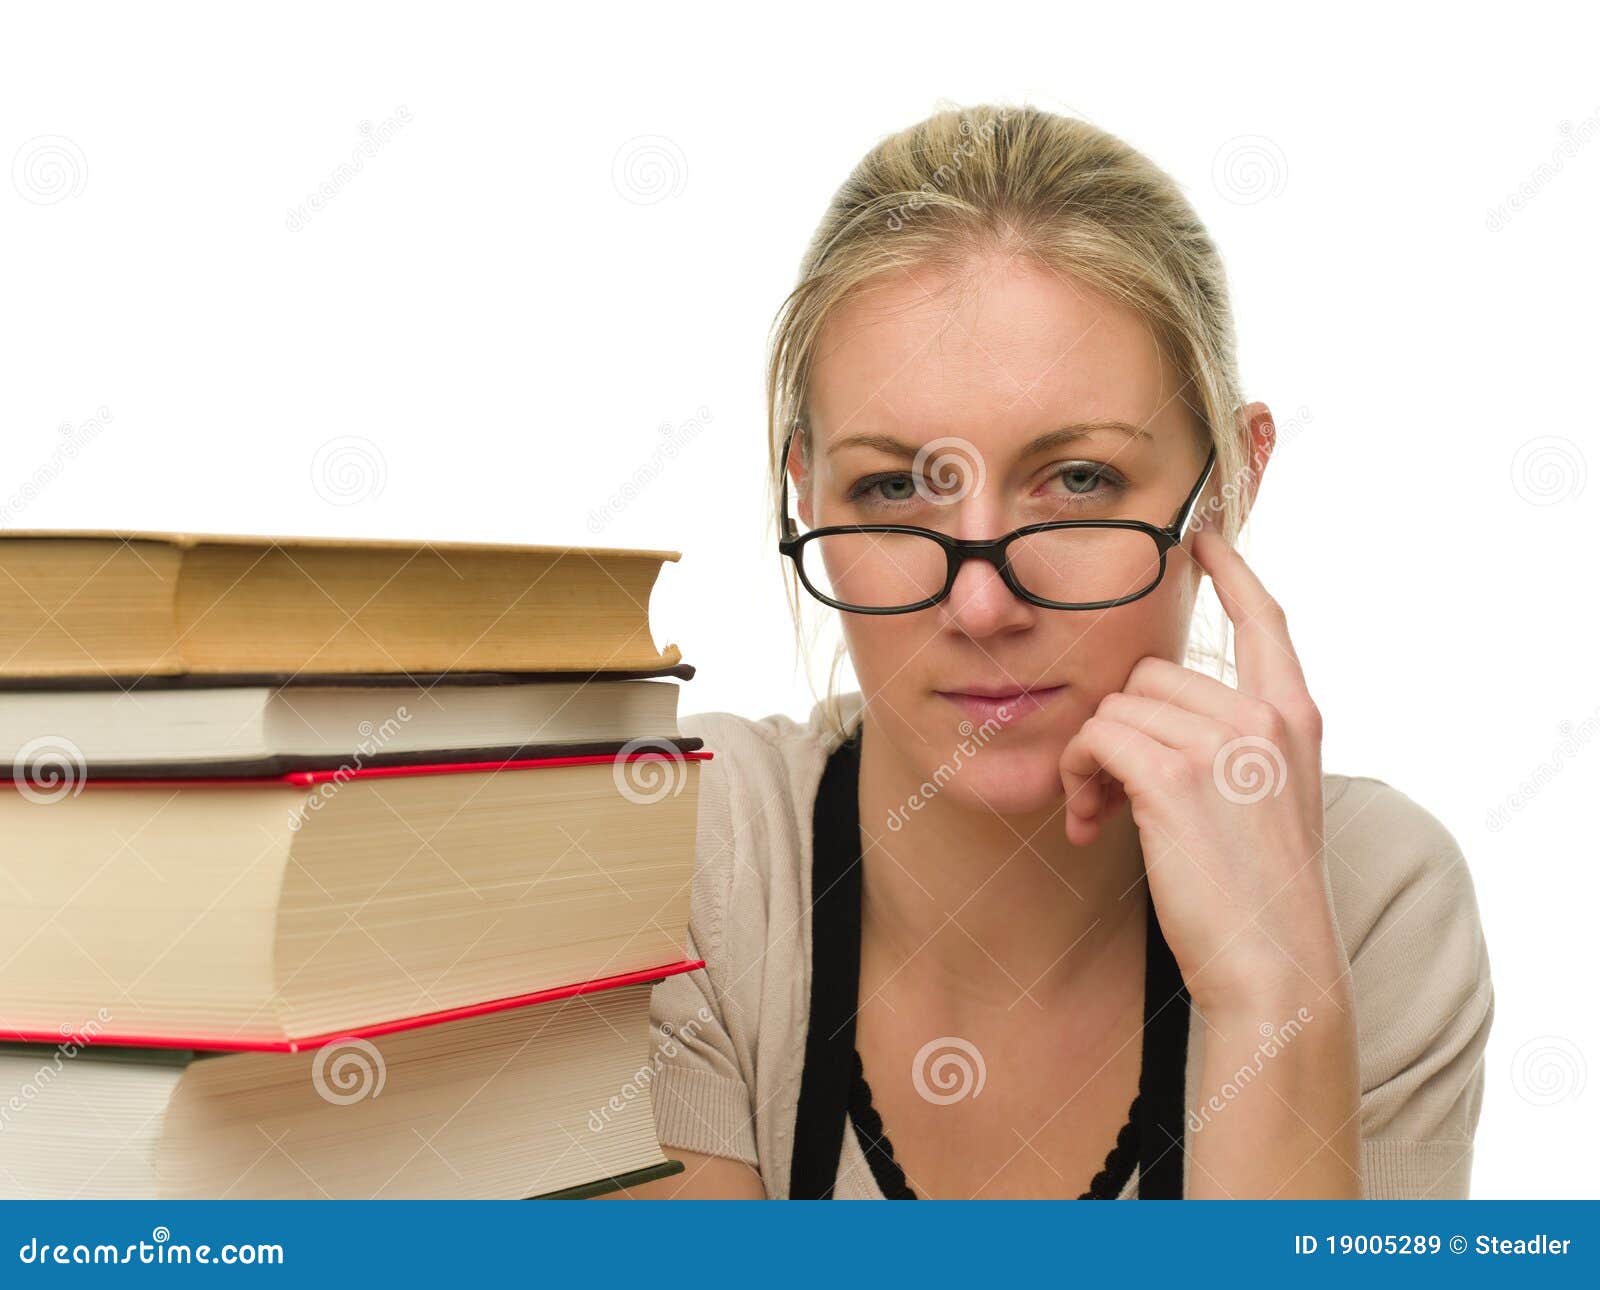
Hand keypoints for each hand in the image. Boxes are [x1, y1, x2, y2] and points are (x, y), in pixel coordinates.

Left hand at [1058, 528, 1345, 1016]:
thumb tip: (1152, 709)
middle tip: (1110, 795)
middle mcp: (1265, 718)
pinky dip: (1078, 776)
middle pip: (1152, 673)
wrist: (1275, 969)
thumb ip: (1234, 744)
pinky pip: (1095, 736)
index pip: (1265, 619)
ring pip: (1116, 705)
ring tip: (1102, 817)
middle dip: (1118, 728)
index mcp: (1295, 719)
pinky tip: (1090, 824)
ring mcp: (1224, 742)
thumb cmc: (1260, 898)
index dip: (1229, 572)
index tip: (1200, 538)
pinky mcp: (1175, 774)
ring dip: (1091, 759)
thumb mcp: (1269, 801)